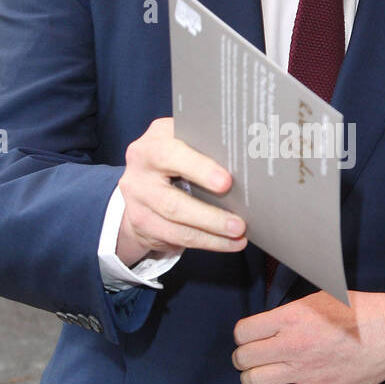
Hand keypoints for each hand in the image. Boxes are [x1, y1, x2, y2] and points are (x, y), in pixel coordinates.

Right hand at [116, 116, 246, 265]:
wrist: (142, 184)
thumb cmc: (175, 159)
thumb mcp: (184, 144)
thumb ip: (206, 147)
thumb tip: (246, 160)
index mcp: (154, 141)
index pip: (171, 153)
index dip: (199, 168)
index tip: (226, 182)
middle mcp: (140, 168)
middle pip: (171, 197)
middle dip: (208, 213)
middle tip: (239, 222)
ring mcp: (137, 197)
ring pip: (176, 221)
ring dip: (211, 230)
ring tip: (239, 232)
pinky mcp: (141, 222)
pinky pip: (176, 236)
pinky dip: (207, 241)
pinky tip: (229, 242)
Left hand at [232, 290, 384, 383]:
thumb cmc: (363, 310)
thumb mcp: (323, 294)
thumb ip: (294, 307)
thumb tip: (276, 312)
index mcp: (291, 317)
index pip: (243, 331)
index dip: (243, 334)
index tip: (250, 336)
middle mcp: (292, 345)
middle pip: (244, 358)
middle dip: (244, 356)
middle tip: (251, 355)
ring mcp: (304, 371)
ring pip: (255, 381)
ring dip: (251, 378)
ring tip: (258, 373)